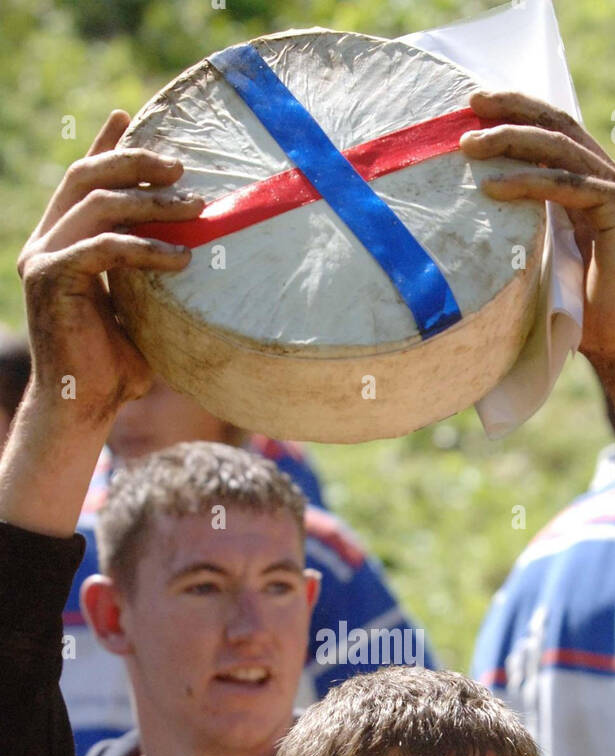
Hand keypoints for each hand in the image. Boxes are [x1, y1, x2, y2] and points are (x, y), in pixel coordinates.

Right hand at [17, 111, 204, 422]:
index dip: (107, 145)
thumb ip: (150, 273)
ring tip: (197, 209)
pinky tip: (182, 258)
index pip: (83, 179)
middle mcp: (46, 241)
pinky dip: (147, 248)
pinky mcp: (51, 278)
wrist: (83, 406)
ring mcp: (44, 258)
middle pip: (88, 176)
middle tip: (183, 167)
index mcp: (62, 241)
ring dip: (152, 202)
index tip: (133, 116)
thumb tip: (196, 250)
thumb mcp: (141, 309)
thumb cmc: (117, 367)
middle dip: (136, 161)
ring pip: (99, 204)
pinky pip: (104, 248)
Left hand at [460, 93, 614, 366]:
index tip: (474, 107)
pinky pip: (568, 185)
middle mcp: (611, 178)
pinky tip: (494, 187)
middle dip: (512, 109)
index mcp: (593, 182)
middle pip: (558, 126)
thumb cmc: (578, 308)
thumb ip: (528, 222)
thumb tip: (476, 205)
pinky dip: (529, 183)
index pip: (555, 131)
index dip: (518, 111)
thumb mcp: (544, 255)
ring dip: (512, 141)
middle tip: (469, 106)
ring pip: (561, 149)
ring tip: (470, 147)